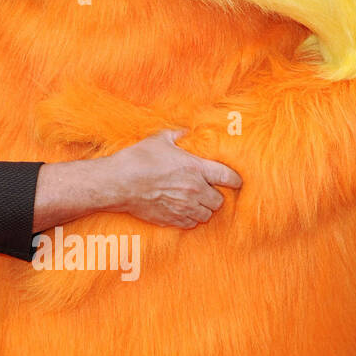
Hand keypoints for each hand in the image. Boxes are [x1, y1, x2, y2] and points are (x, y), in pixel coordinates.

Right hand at [107, 129, 241, 227]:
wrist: (119, 183)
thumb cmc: (139, 159)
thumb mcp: (160, 140)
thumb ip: (177, 135)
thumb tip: (185, 131)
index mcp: (195, 168)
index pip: (229, 177)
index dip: (236, 180)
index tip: (235, 181)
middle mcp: (194, 190)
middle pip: (219, 201)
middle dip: (216, 196)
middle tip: (207, 191)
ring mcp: (183, 207)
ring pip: (206, 215)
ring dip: (204, 209)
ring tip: (195, 202)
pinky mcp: (171, 219)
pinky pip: (190, 224)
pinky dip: (190, 219)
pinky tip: (183, 210)